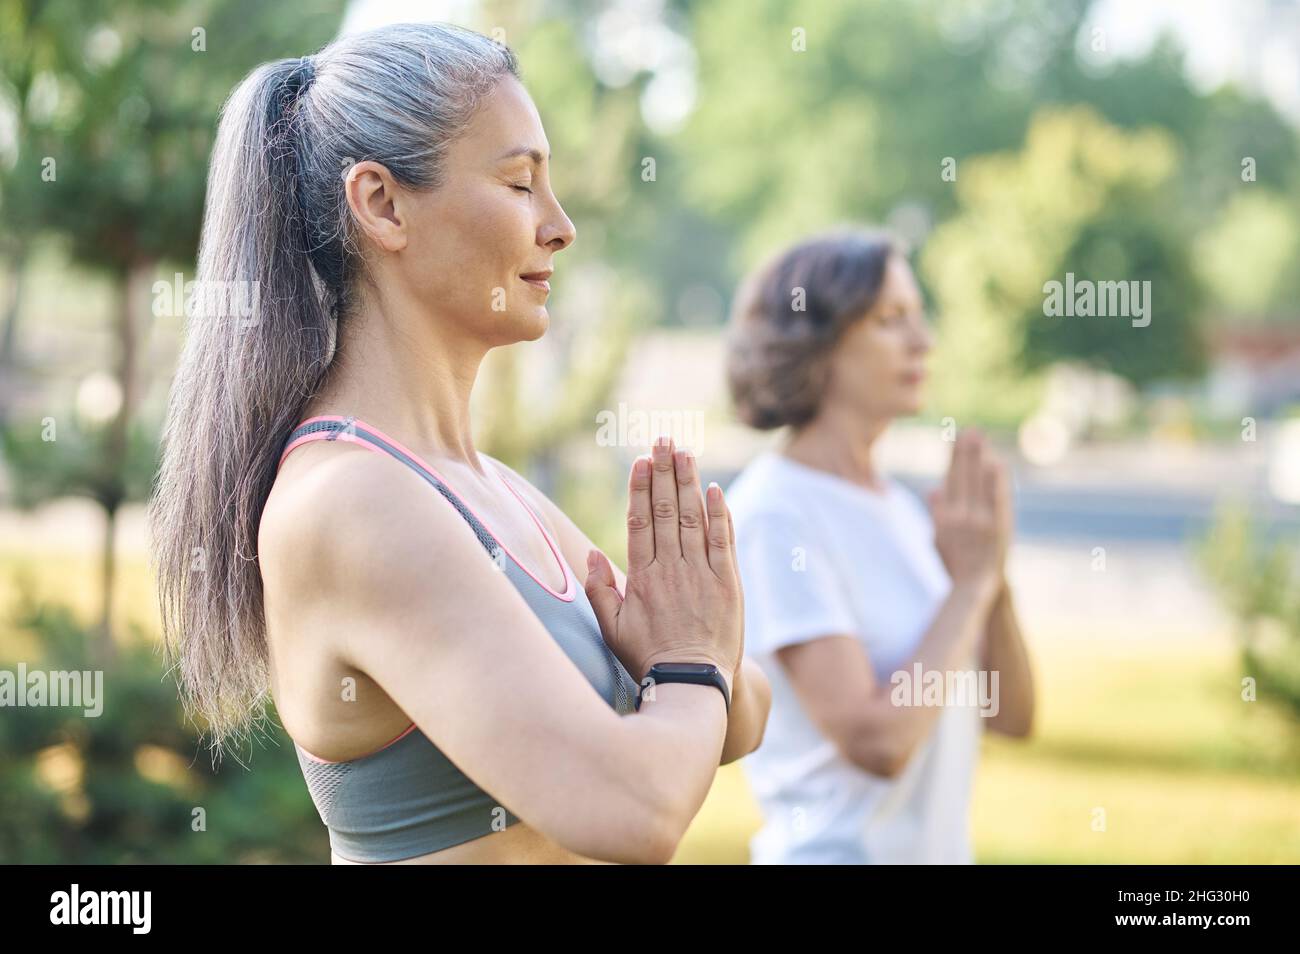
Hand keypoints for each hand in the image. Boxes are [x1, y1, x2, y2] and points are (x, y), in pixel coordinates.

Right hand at [584, 436, 742, 686]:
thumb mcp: (613, 628)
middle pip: (667, 511)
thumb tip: (592, 552)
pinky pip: (723, 541)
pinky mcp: (728, 583)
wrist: (693, 683)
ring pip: (694, 519)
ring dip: (689, 482)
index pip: (640, 522)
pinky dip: (720, 514)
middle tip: (662, 440)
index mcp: (642, 578)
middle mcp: (671, 570)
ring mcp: (701, 574)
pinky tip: (714, 489)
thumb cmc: (649, 658)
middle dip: (664, 472)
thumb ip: (599, 590)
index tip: (640, 461)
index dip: (640, 488)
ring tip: (684, 452)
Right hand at [928, 429, 1008, 588]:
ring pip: (976, 483)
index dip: (953, 457)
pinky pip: (995, 499)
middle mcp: (958, 516)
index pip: (949, 479)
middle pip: (961, 476)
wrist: (973, 588)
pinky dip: (994, 481)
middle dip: (964, 451)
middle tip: (970, 430)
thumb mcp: (938, 540)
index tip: (955, 437)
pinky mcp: (995, 528)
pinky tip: (995, 464)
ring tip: (980, 438)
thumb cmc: (955, 565)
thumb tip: (933, 489)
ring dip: (977, 459)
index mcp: (943, 517)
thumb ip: (937, 514)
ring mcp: (977, 522)